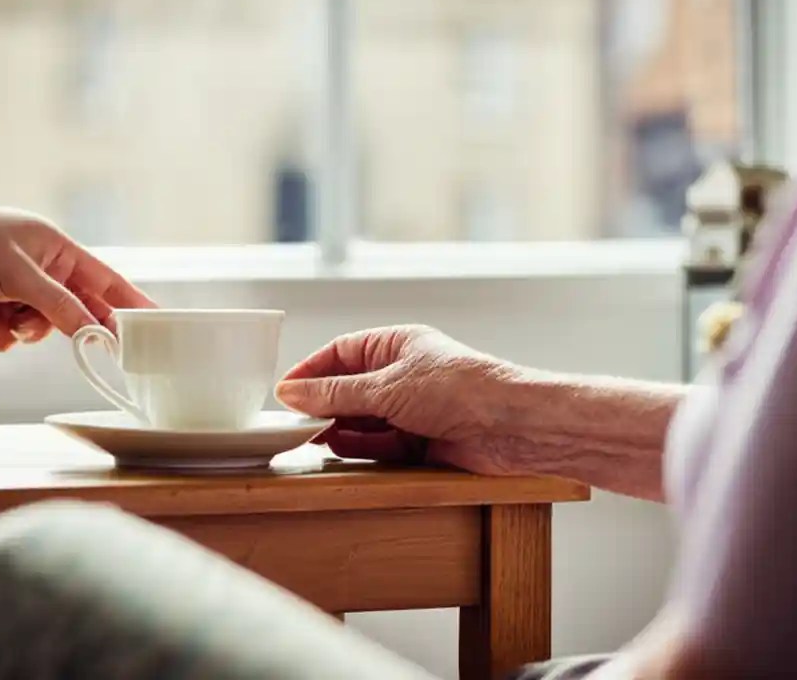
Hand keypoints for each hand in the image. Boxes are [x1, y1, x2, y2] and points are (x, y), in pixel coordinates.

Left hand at [0, 196, 154, 350]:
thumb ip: (61, 306)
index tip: (158, 324)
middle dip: (72, 327)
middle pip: (76, 309)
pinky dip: (0, 334)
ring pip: (43, 327)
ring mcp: (16, 288)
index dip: (133, 303)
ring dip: (26, 331)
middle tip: (90, 350)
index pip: (107, 279)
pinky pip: (11, 332)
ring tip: (4, 321)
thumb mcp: (20, 275)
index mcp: (58, 248)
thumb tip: (94, 331)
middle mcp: (42, 268)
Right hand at [275, 325, 520, 473]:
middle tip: (293, 424)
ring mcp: (414, 409)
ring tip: (313, 440)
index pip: (342, 352)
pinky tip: (342, 451)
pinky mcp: (423, 441)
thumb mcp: (388, 386)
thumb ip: (337, 393)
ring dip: (340, 430)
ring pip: (364, 420)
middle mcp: (404, 374)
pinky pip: (382, 445)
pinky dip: (362, 449)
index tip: (284, 392)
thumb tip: (293, 393)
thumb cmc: (461, 388)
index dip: (311, 371)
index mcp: (397, 344)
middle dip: (324, 406)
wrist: (512, 426)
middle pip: (350, 389)